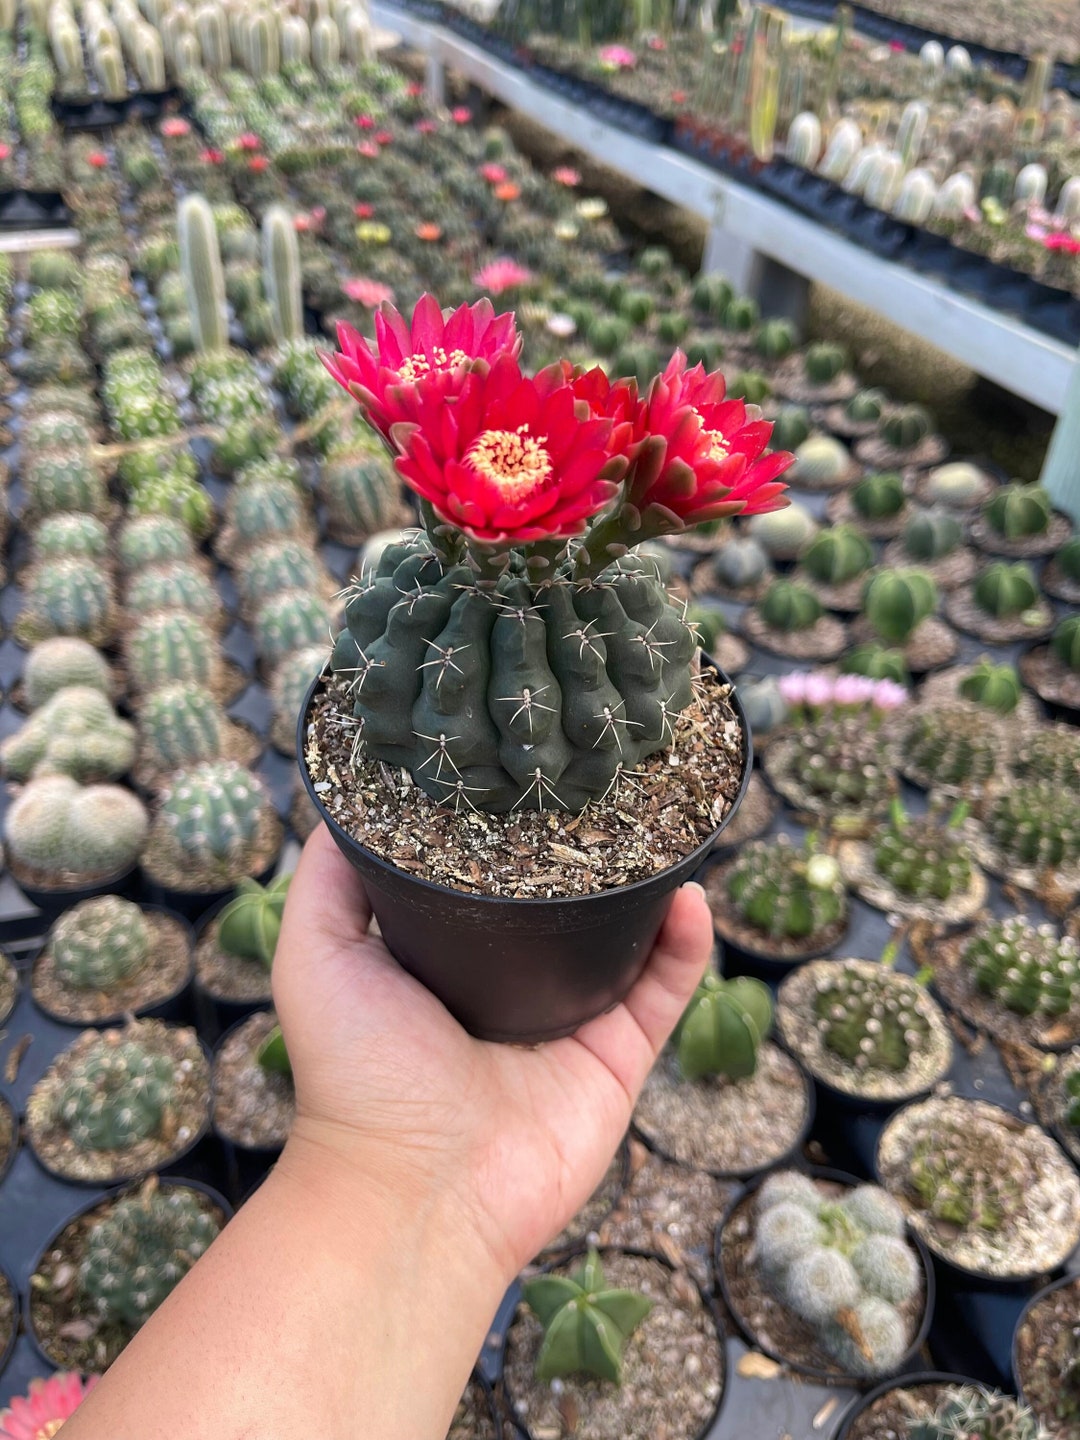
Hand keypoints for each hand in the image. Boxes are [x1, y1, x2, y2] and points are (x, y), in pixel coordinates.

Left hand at [272, 824, 713, 1283]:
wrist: (415, 1190)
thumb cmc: (356, 1076)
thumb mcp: (317, 956)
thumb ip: (326, 881)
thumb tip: (346, 803)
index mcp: (446, 962)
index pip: (488, 880)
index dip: (511, 832)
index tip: (530, 772)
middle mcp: (511, 987)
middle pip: (564, 906)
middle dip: (589, 852)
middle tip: (609, 789)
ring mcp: (569, 1021)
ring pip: (625, 940)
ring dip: (649, 886)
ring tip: (662, 825)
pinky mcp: (617, 1058)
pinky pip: (664, 990)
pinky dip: (686, 943)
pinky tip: (690, 892)